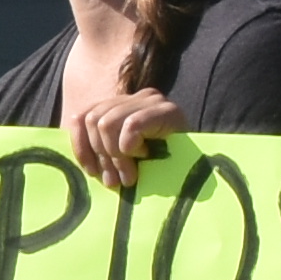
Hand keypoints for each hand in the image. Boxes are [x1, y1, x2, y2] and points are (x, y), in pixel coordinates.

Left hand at [64, 85, 184, 187]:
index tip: (91, 172)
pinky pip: (132, 125)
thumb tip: (81, 164)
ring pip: (108, 123)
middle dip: (101, 156)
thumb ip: (101, 153)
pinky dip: (131, 146)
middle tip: (114, 181)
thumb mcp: (122, 158)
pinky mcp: (167, 109)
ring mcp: (150, 100)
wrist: (199, 163)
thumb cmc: (158, 165)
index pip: (82, 117)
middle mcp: (132, 97)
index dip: (80, 145)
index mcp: (116, 106)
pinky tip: (145, 156)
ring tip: (130, 175)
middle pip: (93, 120)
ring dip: (116, 156)